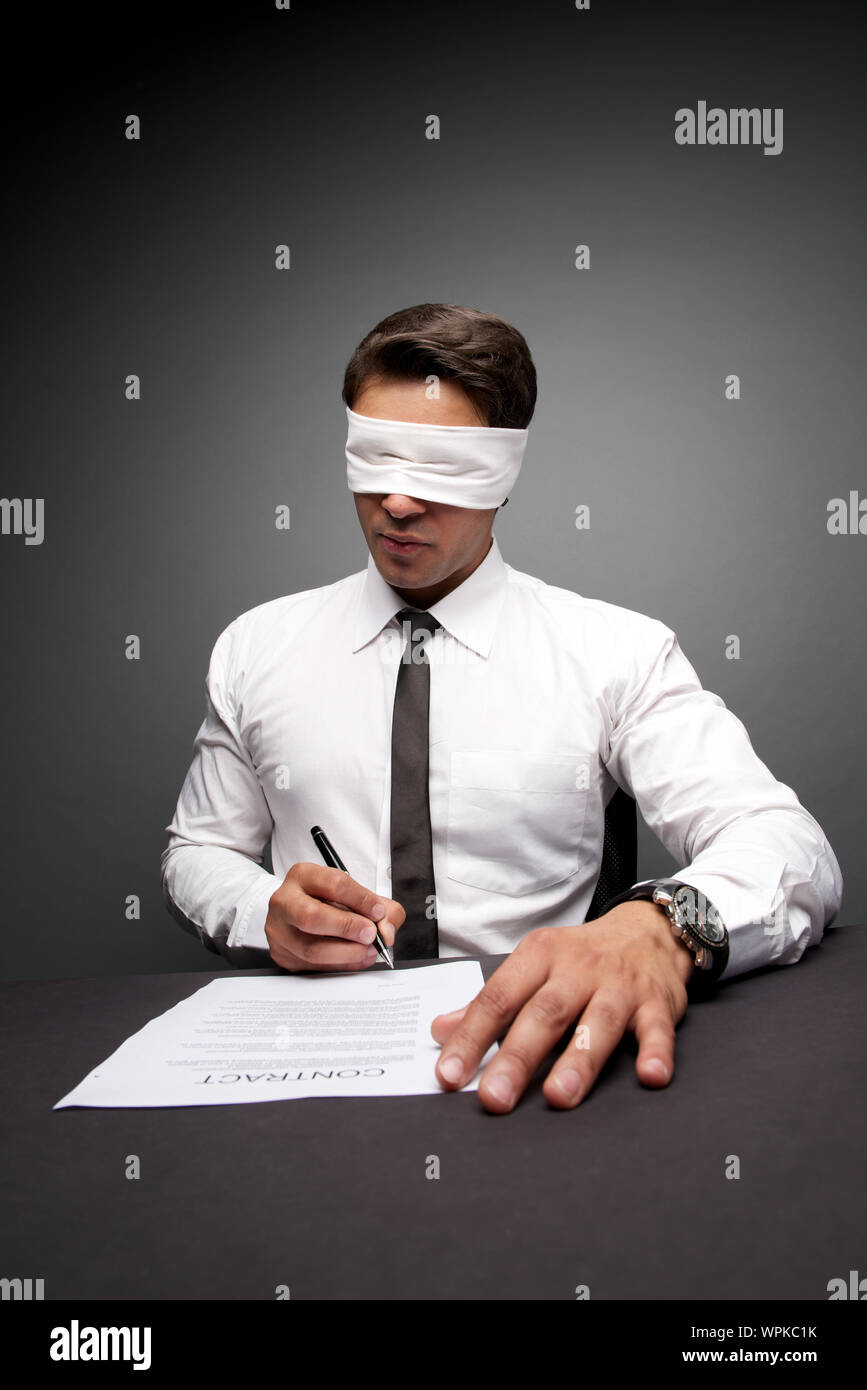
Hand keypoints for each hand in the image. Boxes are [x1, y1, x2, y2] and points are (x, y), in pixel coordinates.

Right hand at [264, 862, 403, 971]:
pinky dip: (340, 966)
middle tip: (370, 934)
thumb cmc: (325, 900)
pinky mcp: (282, 954)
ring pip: (312, 949)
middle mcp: (285, 901)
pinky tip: (354, 960)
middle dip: (348, 927)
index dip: (361, 899)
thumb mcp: (353, 893)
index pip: (333, 884)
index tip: (378, 911)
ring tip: (367, 950)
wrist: (293, 913)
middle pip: (313, 916)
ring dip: (347, 953)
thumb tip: (386, 930)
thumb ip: (381, 907)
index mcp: (304, 876)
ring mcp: (280, 930)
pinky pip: (312, 967)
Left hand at [431, 901, 694, 1112]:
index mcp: (539, 956)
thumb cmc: (582, 956)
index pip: (498, 999)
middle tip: (495, 1097)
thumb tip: (441, 1030)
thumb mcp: (533, 966)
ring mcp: (619, 986)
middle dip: (517, 1057)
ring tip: (559, 1096)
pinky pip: (657, 1029)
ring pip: (598, 1022)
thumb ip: (491, 1001)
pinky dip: (656, 1053)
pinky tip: (649, 1076)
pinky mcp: (657, 1004)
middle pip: (544, 1013)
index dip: (471, 1037)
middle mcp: (578, 969)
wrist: (646, 931)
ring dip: (579, 1060)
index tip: (449, 1074)